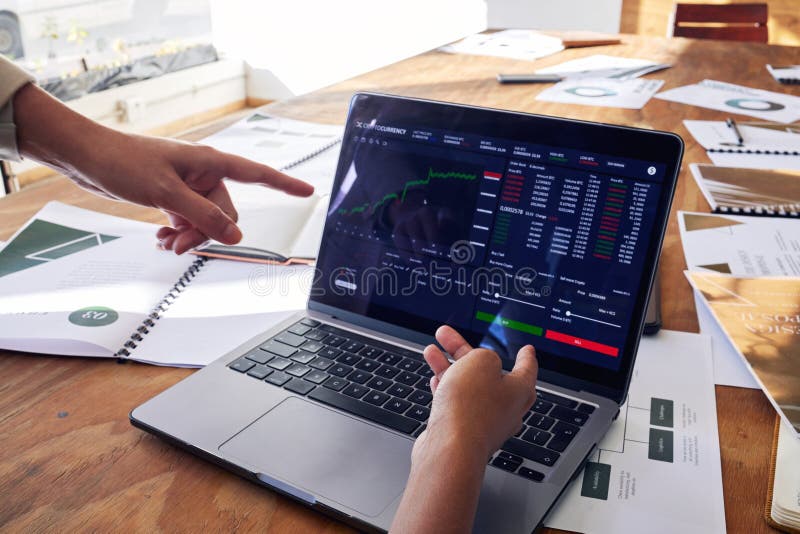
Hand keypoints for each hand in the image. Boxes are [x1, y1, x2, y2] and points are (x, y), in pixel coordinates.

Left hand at [14, 84, 313, 253]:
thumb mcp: (166, 192)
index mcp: (211, 163)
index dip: (284, 184)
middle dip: (205, 232)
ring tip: (165, 243)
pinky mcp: (172, 196)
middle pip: (225, 213)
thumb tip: (236, 236)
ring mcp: (189, 187)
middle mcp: (204, 174)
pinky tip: (162, 237)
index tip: (308, 191)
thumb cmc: (124, 161)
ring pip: (205, 221)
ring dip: (188, 236)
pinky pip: (188, 220)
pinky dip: (178, 232)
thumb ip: (204, 216)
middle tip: (179, 244)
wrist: (87, 157)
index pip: (258, 174)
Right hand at [418, 325, 538, 460]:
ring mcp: (484, 422)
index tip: (527, 349)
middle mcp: (505, 408)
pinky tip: (434, 378)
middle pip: (487, 373)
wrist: (450, 447)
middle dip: (464, 351)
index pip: (527, 367)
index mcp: (520, 390)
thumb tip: (478, 364)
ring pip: (467, 387)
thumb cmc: (470, 408)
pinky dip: (445, 388)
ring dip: (449, 366)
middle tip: (448, 336)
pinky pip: (456, 404)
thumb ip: (483, 356)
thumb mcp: (481, 362)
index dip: (525, 355)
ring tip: (431, 351)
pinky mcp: (463, 432)